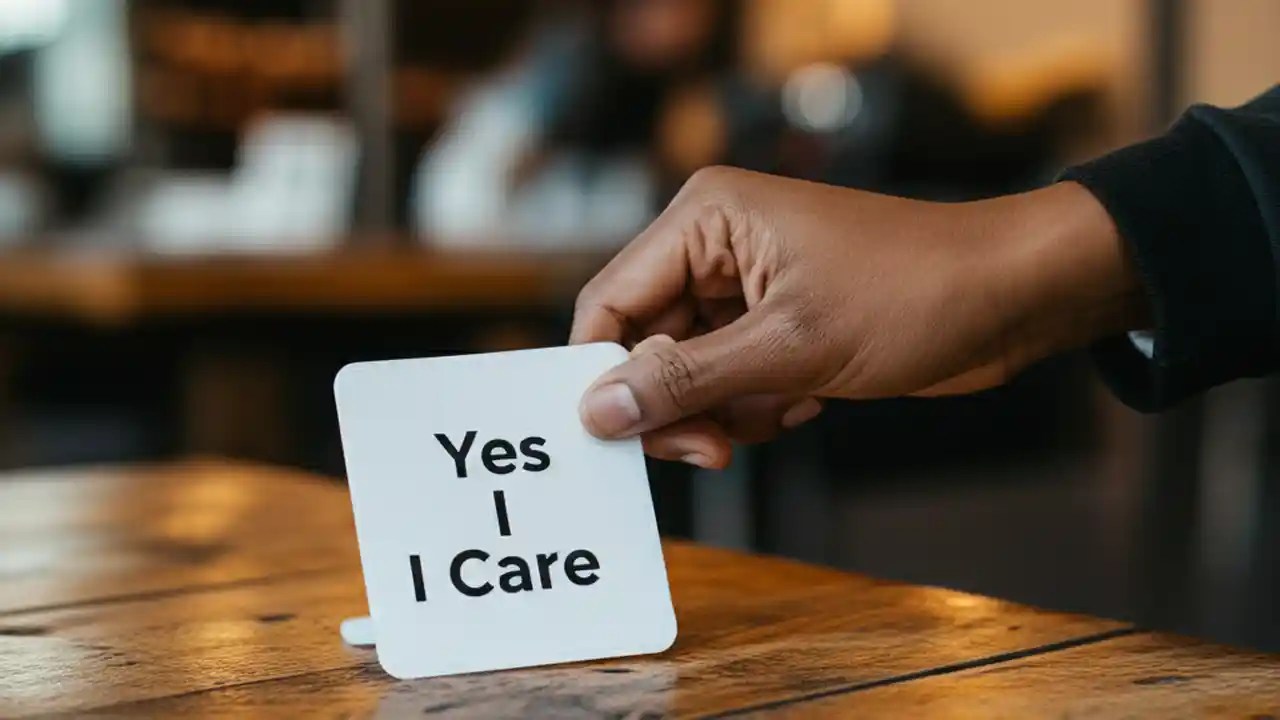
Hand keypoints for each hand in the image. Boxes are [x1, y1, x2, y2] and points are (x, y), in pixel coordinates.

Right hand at [571, 167, 1146, 467]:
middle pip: (645, 342)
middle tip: (712, 447)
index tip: (615, 436)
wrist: (1010, 298)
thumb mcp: (788, 347)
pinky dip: (758, 406)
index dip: (604, 372)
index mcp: (705, 218)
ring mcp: (746, 285)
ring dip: (725, 409)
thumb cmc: (914, 291)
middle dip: (677, 403)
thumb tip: (599, 410)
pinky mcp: (776, 321)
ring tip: (785, 405)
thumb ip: (685, 380)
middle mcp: (715, 245)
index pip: (611, 301)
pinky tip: (807, 399)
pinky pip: (729, 380)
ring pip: (686, 371)